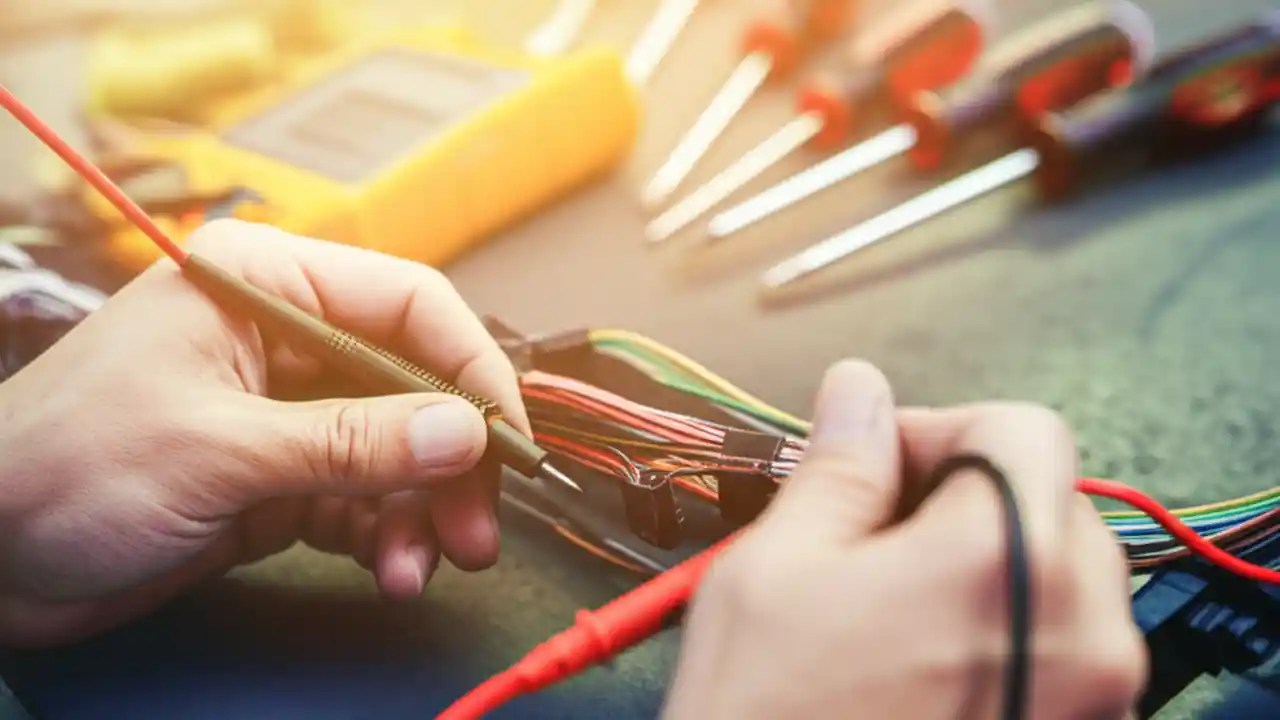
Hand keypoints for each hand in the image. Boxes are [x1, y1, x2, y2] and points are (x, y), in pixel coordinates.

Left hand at [0, 220, 527, 647]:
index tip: (506, 438)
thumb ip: (350, 442)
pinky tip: (391, 570)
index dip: (468, 369)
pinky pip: (365, 500)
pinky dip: (387, 537)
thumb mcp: (217, 450)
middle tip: (474, 529)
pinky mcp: (281, 477)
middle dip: (450, 462)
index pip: (407, 305)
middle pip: (415, 387)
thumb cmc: (64, 468)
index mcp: (265, 289)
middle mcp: (285, 342)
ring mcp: (286, 413)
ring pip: (398, 452)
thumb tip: (461, 432)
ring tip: (422, 567)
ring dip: (422, 512)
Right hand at [664, 362, 1145, 718]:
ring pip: (1061, 577)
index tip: (879, 463)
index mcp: (1003, 562)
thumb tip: (857, 395)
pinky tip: (917, 659)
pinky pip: (1065, 650)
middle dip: (960, 498)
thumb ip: (836, 465)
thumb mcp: (775, 568)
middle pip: (1049, 499)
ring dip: (982, 566)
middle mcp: (1080, 633)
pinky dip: (1002, 630)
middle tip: (870, 534)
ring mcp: (1091, 700)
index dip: (938, 428)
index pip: (1021, 428)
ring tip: (887, 607)